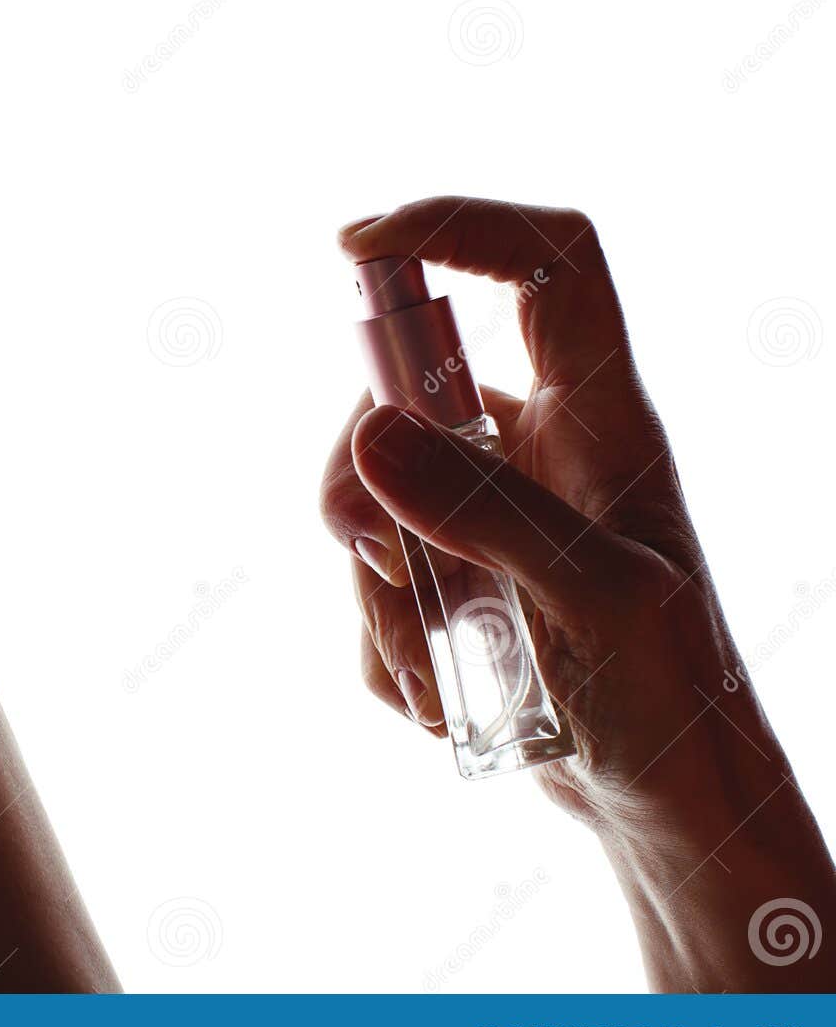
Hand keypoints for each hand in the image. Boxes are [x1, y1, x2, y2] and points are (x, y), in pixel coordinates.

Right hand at [319, 197, 834, 988]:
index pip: (548, 262)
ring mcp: (489, 505)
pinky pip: (370, 571)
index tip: (354, 247)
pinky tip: (437, 694)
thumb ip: (488, 516)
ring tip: (436, 678)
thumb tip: (371, 432)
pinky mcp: (453, 567)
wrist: (665, 803)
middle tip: (374, 558)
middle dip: (362, 478)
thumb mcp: (595, 608)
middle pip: (406, 389)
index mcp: (603, 419)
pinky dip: (382, 635)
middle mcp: (541, 443)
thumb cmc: (672, 701)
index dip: (458, 223)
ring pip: (371, 493)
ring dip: (378, 590)